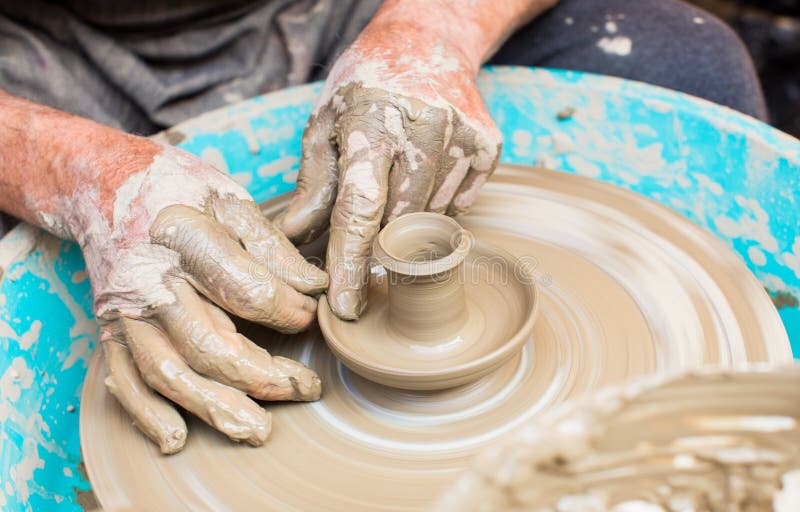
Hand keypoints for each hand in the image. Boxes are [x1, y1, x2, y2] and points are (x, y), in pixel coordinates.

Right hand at [77, 141, 326, 452]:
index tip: (312, 314)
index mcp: (185, 237)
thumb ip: (271, 246)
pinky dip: (147, 415)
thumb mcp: (230, 198)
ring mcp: (125, 311)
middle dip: (263, 376)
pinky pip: (125, 380)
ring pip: (169, 373)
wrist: (102, 185)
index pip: (247, 289)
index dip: (290, 310)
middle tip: (307, 388)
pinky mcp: (110, 330)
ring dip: (215, 407)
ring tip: (260, 430)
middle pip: (208, 344)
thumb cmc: (177, 189)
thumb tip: (314, 288)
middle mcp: (150, 279)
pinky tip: (177, 438)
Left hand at [278, 16, 501, 319]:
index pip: (361, 207)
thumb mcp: (326, 120)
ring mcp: (462, 135)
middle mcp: (424, 126)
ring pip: (433, 217)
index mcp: (373, 120)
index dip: (351, 262)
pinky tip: (426, 175)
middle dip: (379, 247)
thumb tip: (297, 237)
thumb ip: (315, 182)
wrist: (428, 40)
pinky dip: (440, 203)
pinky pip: (462, 203)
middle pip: (401, 222)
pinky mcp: (487, 145)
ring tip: (395, 183)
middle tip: (364, 247)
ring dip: (408, 221)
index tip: (346, 306)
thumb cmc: (366, 84)